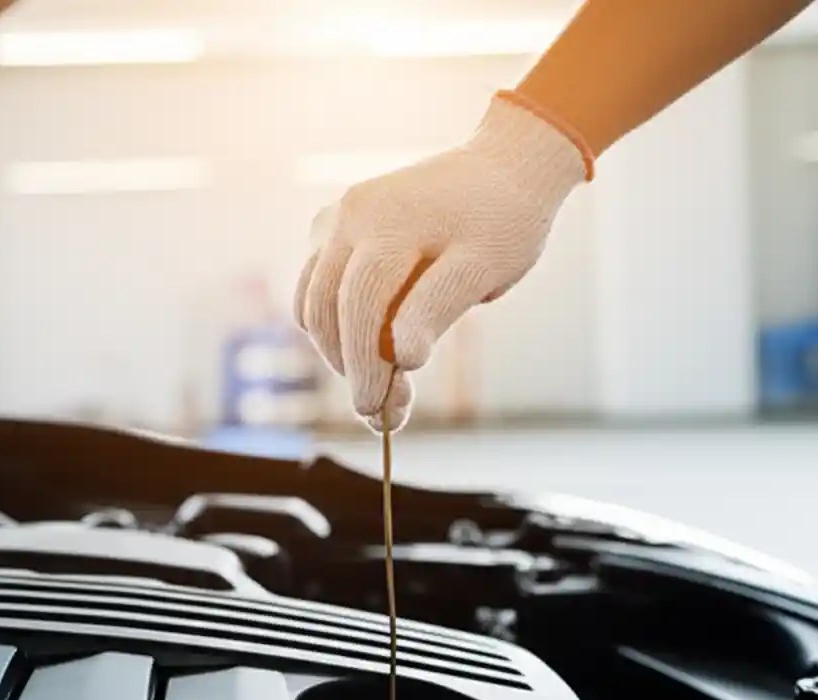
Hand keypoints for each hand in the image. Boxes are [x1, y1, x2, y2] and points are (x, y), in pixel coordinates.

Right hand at [293, 94, 589, 431]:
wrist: (504, 168)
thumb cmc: (502, 224)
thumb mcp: (482, 270)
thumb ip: (437, 311)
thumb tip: (402, 359)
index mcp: (386, 223)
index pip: (358, 307)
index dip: (364, 366)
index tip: (380, 414)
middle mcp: (348, 216)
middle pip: (326, 308)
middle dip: (349, 365)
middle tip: (385, 409)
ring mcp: (334, 218)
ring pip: (313, 301)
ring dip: (337, 347)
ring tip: (382, 378)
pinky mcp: (332, 225)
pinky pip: (317, 284)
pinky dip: (335, 319)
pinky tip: (373, 339)